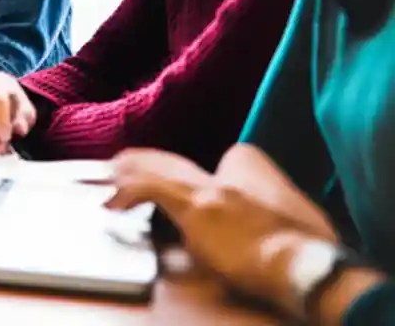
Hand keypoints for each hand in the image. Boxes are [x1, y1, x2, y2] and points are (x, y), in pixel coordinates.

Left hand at [106, 147, 344, 314]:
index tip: (196, 190)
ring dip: (133, 170)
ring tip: (113, 172)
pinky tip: (114, 200)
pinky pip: (151, 188)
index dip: (203, 178)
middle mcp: (229, 173)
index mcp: (257, 170)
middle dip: (153, 162)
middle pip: (180, 162)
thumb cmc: (309, 249)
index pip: (225, 160)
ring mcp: (210, 189)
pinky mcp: (195, 208)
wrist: (304, 262)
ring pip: (161, 170)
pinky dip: (129, 190)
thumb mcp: (303, 217)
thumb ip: (281, 207)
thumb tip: (276, 221)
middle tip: (130, 162)